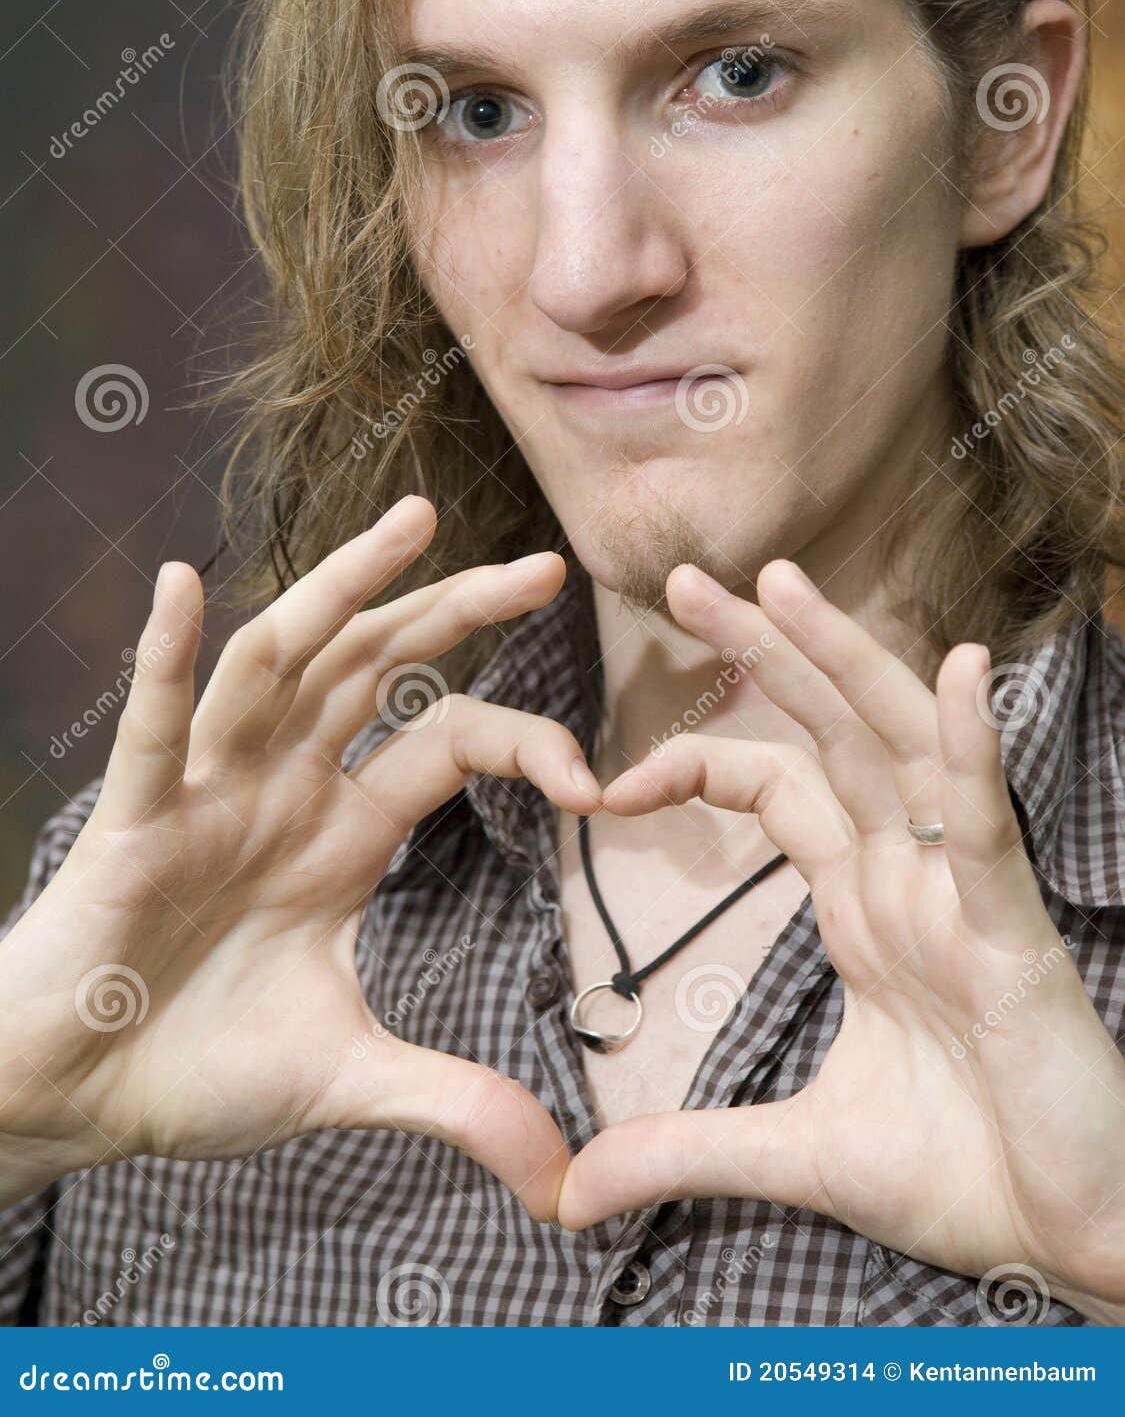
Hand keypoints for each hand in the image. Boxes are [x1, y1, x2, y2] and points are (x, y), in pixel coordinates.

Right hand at [0, 496, 601, 1218]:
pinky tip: (184, 589)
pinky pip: (155, 731)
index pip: (449, 744)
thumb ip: (458, 1106)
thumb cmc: (196, 1066)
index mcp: (343, 831)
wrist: (78, 1099)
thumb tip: (564, 1184)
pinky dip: (169, 662)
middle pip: (381, 670)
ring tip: (413, 521)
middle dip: (457, 611)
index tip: (598, 785)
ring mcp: (210, 792)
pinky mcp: (136, 822)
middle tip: (543, 565)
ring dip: (342, 590)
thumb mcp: (351, 1078)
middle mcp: (285, 788)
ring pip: (283, 666)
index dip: (524, 744)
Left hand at [557, 560, 1124, 1321]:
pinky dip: (973, 746)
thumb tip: (574, 1189)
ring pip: (903, 750)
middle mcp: (912, 882)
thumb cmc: (964, 1177)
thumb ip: (686, 1151)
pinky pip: (991, 827)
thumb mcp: (797, 1158)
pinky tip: (958, 671)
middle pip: (831, 736)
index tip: (608, 783)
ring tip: (784, 583)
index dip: (699, 764)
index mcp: (865, 910)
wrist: (1072, 1244)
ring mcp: (964, 900)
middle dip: (765, 652)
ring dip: (847, 662)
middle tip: (687, 577)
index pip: (780, 789)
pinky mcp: (1014, 939)